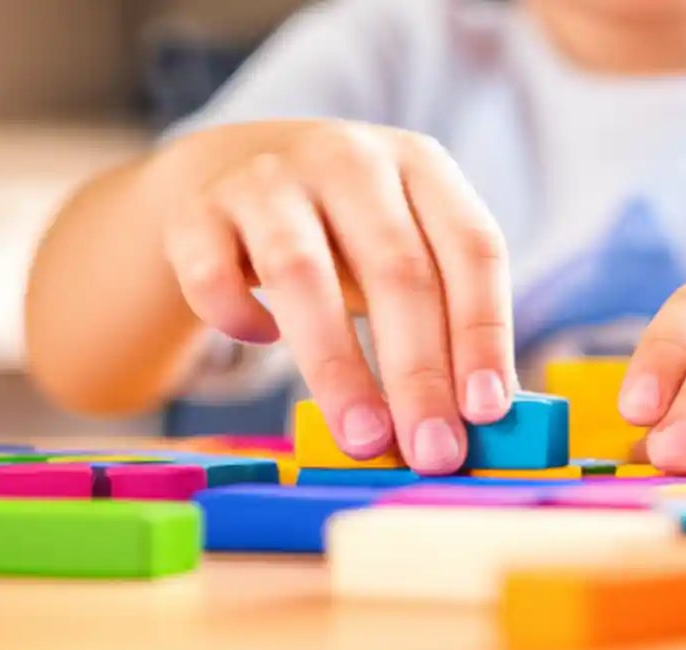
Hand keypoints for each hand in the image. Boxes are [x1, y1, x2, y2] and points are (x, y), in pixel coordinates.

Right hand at [159, 121, 514, 473]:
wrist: (235, 169)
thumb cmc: (347, 232)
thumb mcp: (410, 248)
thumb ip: (446, 318)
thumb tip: (483, 422)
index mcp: (423, 166)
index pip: (472, 249)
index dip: (483, 333)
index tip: (488, 412)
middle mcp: (350, 159)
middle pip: (397, 271)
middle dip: (419, 374)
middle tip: (433, 453)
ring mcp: (268, 179)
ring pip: (303, 276)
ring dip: (339, 369)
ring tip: (364, 440)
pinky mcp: (197, 212)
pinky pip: (215, 279)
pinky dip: (239, 319)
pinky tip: (262, 340)